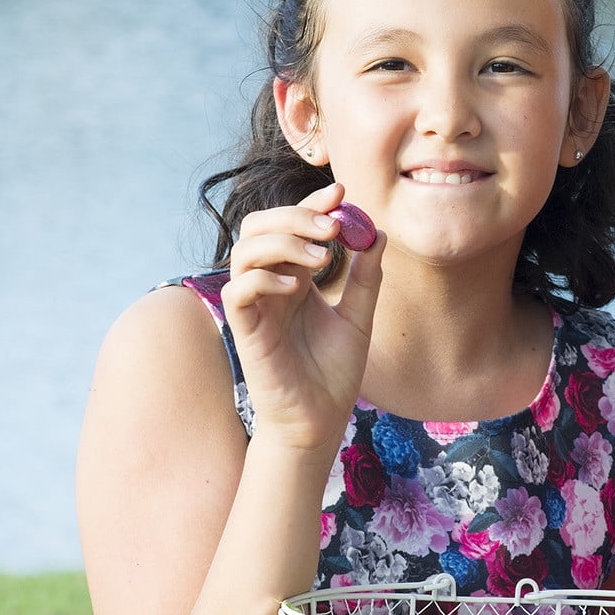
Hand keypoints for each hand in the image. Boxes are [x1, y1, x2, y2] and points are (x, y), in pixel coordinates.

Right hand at [222, 183, 384, 452]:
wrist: (320, 420)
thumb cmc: (334, 374)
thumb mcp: (359, 318)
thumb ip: (366, 278)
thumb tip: (377, 234)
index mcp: (295, 277)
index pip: (291, 225)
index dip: (311, 203)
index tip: (341, 193)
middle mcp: (271, 285)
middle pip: (260, 226)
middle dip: (295, 215)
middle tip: (332, 226)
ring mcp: (256, 306)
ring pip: (245, 250)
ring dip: (283, 242)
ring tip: (323, 259)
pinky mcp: (246, 330)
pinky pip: (238, 290)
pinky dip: (263, 277)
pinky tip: (295, 287)